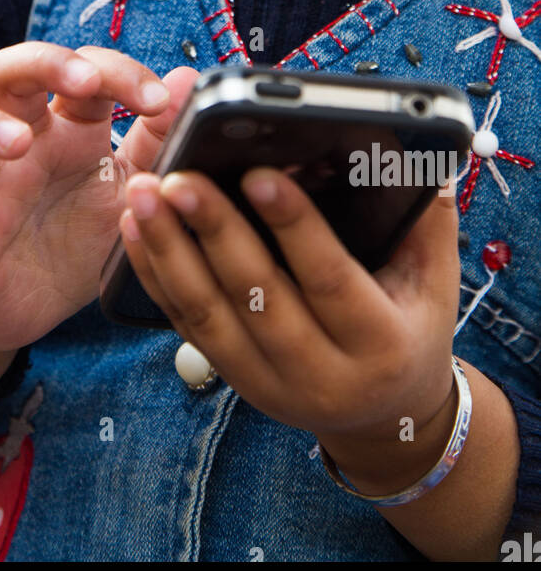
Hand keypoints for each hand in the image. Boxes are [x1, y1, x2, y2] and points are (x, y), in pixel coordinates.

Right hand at [0, 43, 199, 353]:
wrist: (33, 307)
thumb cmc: (80, 234)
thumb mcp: (131, 190)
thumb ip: (159, 142)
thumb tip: (190, 80)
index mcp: (69, 128)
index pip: (85, 71)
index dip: (119, 71)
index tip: (159, 99)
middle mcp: (20, 141)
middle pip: (11, 70)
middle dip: (45, 62)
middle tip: (84, 83)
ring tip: (17, 143)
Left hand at [119, 165, 458, 457]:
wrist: (385, 418)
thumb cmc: (410, 329)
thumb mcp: (435, 282)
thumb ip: (425, 220)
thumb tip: (418, 152)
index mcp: (379, 344)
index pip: (330, 280)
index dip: (294, 226)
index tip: (257, 174)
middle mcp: (321, 373)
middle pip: (257, 296)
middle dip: (213, 231)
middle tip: (179, 177)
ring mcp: (269, 383)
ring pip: (208, 315)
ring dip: (169, 250)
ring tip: (143, 195)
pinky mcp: (232, 378)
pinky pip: (185, 325)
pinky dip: (156, 275)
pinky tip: (135, 230)